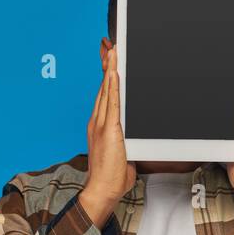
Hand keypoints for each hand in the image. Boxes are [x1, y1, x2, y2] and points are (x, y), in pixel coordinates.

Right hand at [78, 44, 136, 225]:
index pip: (104, 95)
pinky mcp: (108, 130)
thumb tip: (135, 135)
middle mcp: (98, 121)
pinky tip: (114, 73)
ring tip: (113, 50)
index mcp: (100, 125)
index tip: (109, 60)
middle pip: (103, 87)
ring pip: (106, 90)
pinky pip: (111, 103)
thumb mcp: (122, 152)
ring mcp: (101, 124)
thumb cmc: (112, 176)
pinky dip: (112, 86)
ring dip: (110, 69)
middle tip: (110, 46)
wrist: (102, 189)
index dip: (107, 76)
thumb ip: (127, 139)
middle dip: (107, 65)